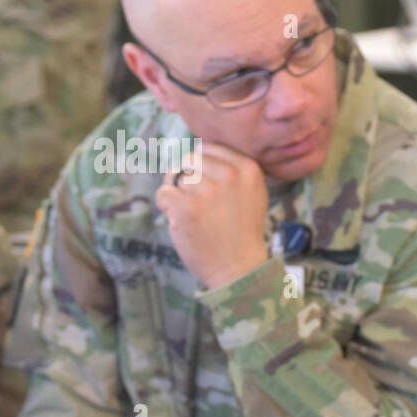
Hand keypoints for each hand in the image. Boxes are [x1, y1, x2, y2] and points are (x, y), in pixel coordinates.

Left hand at [154, 141, 269, 288]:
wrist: (239, 269)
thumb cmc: (241, 231)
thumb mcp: (252, 193)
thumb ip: (231, 168)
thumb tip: (198, 147)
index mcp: (249, 169)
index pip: (209, 149)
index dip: (204, 169)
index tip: (213, 192)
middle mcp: (230, 175)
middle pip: (190, 160)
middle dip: (189, 180)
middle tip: (203, 205)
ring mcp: (207, 190)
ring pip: (176, 177)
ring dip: (180, 196)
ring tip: (198, 217)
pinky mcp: (186, 206)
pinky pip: (163, 194)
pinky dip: (168, 209)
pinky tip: (185, 223)